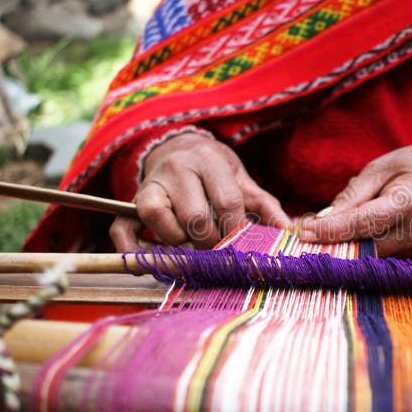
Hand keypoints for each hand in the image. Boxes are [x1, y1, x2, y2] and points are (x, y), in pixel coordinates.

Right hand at [110, 132, 290, 250]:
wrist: (179, 147)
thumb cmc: (216, 172)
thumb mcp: (243, 182)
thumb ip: (266, 206)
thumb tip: (290, 234)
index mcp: (209, 161)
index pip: (226, 201)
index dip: (237, 230)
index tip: (243, 247)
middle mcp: (177, 170)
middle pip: (194, 216)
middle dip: (209, 242)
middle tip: (217, 251)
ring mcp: (151, 185)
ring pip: (157, 219)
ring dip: (176, 243)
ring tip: (189, 246)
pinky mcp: (131, 202)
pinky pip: (122, 228)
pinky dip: (131, 250)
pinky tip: (147, 264)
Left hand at [297, 143, 411, 256]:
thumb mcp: (381, 167)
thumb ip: (353, 195)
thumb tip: (323, 219)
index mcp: (411, 201)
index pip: (363, 223)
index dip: (331, 230)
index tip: (303, 232)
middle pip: (366, 246)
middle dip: (334, 243)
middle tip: (305, 235)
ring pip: (374, 256)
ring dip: (347, 248)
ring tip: (325, 234)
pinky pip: (385, 257)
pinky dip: (365, 249)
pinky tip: (351, 239)